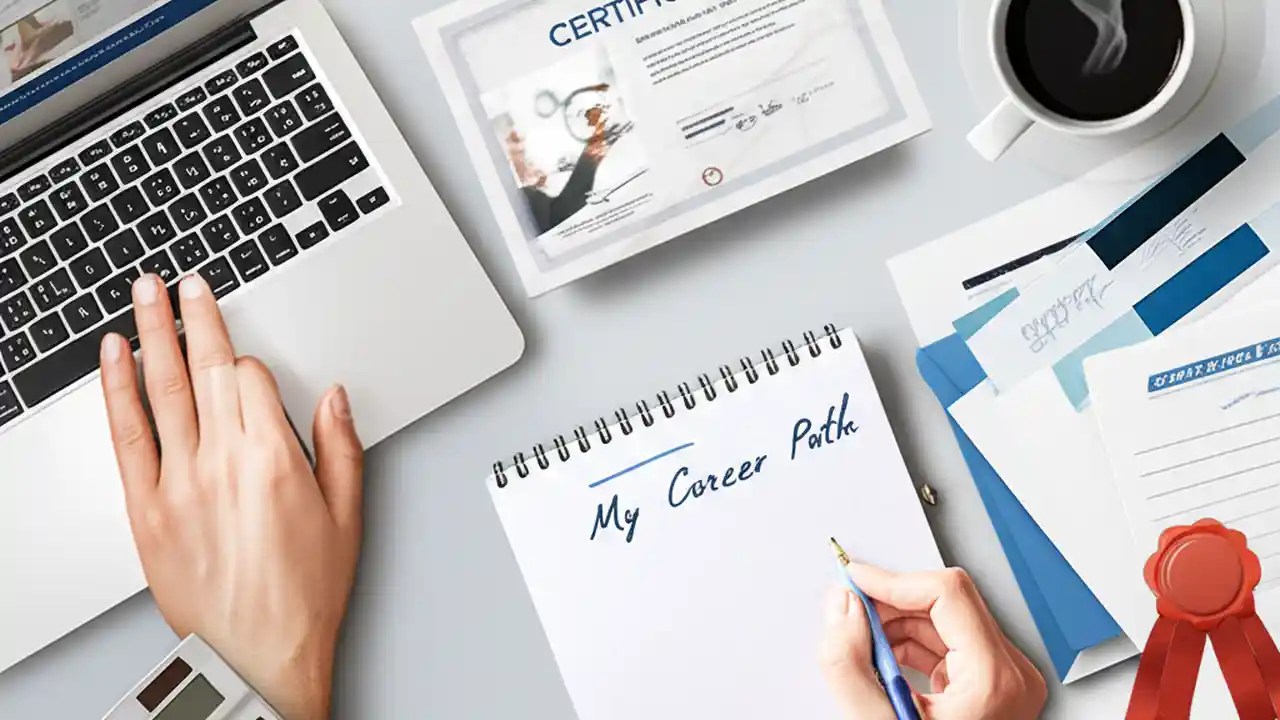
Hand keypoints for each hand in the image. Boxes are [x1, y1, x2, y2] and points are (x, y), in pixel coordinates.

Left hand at [99, 274, 364, 719]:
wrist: (254, 657)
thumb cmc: (303, 595)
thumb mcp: (347, 518)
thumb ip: (340, 449)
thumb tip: (334, 397)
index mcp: (274, 459)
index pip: (249, 378)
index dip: (248, 363)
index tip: (247, 360)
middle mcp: (222, 461)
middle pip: (204, 368)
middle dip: (195, 316)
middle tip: (185, 281)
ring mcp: (177, 482)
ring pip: (162, 389)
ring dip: (153, 334)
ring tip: (145, 295)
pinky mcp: (146, 508)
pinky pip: (127, 435)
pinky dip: (116, 391)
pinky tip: (113, 359)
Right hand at [821, 565, 1046, 719]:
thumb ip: (849, 663)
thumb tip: (841, 609)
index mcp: (996, 678)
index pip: (947, 593)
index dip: (893, 581)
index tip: (855, 581)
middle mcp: (1012, 674)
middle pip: (946, 604)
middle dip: (890, 606)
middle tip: (849, 617)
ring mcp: (1005, 682)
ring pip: (944, 622)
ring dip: (896, 627)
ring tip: (862, 652)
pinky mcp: (991, 688)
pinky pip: (947, 647)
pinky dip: (910, 648)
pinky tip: (883, 666)